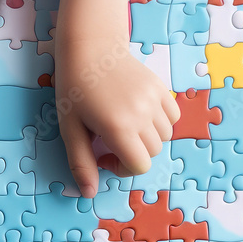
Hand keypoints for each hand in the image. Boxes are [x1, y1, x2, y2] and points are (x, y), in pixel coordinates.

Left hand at [54, 35, 180, 197]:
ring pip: (165, 135)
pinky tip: (140, 114)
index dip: (123, 168)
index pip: (140, 166)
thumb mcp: (71, 130)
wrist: (90, 48)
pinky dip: (160, 121)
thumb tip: (89, 193)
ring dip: (148, 138)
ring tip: (126, 125)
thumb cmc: (75, 89)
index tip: (105, 156)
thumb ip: (81, 163)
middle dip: (134, 153)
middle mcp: (141, 114)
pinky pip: (172, 116)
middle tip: (111, 140)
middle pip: (153, 152)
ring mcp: (154, 99)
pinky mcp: (160, 87)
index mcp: (119, 127)